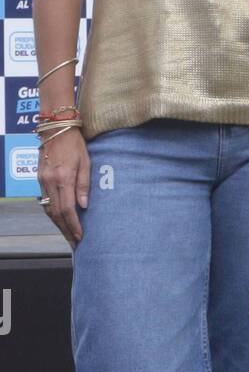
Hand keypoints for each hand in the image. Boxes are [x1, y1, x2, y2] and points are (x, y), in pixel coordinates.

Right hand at [36, 128, 90, 247]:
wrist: (56, 129)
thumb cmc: (75, 144)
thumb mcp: (86, 162)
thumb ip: (84, 185)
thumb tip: (84, 206)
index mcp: (63, 178)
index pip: (68, 209)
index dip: (74, 225)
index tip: (80, 236)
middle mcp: (50, 181)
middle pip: (56, 213)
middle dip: (65, 230)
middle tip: (74, 243)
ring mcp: (42, 181)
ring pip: (48, 209)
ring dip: (58, 224)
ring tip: (67, 235)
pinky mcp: (39, 178)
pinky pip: (45, 201)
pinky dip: (52, 213)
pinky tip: (59, 219)